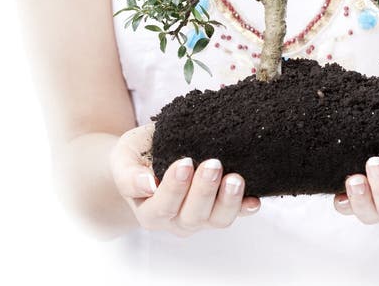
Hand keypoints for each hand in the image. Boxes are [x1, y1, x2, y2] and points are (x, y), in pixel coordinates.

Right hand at [109, 123, 261, 236]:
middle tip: (213, 164)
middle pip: (192, 215)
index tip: (184, 162)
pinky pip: (234, 213)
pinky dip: (245, 207)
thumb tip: (147, 184)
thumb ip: (129, 174)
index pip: (162, 206)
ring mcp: (200, 217)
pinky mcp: (218, 209)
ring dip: (228, 200)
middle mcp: (175, 220)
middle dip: (204, 190)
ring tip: (235, 178)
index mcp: (149, 210)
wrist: (149, 158)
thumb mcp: (124, 157)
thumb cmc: (136, 158)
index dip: (175, 187)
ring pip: (216, 219)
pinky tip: (254, 199)